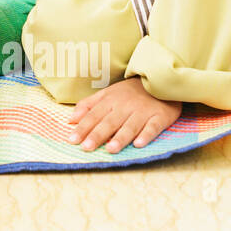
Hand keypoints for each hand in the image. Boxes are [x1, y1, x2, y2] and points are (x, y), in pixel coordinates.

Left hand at [67, 76, 182, 152]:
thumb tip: (70, 120)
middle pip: (109, 122)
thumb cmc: (129, 92)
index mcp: (110, 100)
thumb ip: (88, 106)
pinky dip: (146, 135)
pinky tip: (139, 144)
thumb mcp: (107, 94)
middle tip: (86, 147)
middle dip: (97, 135)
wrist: (160, 81)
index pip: (94, 115)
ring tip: (110, 150)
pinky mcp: (159, 117)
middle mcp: (125, 106)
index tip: (72, 140)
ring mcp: (143, 111)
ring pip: (130, 126)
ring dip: (120, 138)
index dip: (83, 127)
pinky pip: (153, 127)